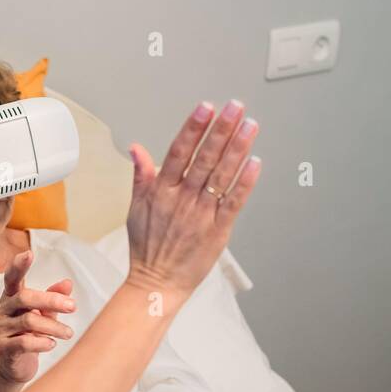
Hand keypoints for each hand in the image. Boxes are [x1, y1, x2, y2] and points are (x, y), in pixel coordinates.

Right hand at [0, 247, 75, 383]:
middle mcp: (2, 310)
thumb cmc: (28, 336)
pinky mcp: (1, 348)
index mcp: (10, 298)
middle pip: (25, 298)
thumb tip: (67, 283)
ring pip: (29, 321)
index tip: (29, 253)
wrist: (13, 367)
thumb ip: (53, 299)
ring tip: (68, 333)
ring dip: (53, 327)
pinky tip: (52, 344)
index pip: (11, 278)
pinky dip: (42, 342)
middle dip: (52, 300)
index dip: (18, 266)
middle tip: (73, 307)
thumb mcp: (43, 315)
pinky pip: (23, 343)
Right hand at [126, 99, 261, 306]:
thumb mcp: (135, 208)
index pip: (178, 152)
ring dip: (237, 149)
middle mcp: (182, 200)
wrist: (157, 283)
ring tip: (249, 126)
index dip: (193, 128)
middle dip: (221, 130)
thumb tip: (136, 149)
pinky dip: (245, 182)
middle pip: (204, 158)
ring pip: (221, 176)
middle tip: (235, 108)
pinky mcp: (218, 231)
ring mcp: (201, 215)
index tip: (205, 108)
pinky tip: (255, 162)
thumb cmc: (147, 248)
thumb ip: (140, 175)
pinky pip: (234, 202)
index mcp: (161, 191)